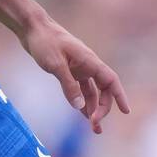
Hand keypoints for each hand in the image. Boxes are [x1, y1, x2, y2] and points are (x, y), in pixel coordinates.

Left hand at [20, 16, 129, 133]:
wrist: (31, 28)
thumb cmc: (44, 41)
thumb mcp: (55, 64)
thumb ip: (68, 85)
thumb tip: (79, 107)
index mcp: (89, 61)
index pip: (111, 80)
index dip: (120, 96)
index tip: (125, 111)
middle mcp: (87, 65)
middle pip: (103, 90)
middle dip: (102, 108)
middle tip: (95, 126)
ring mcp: (78, 68)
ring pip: (91, 92)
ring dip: (93, 108)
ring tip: (94, 128)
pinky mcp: (68, 70)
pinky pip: (80, 89)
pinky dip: (81, 101)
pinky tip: (82, 114)